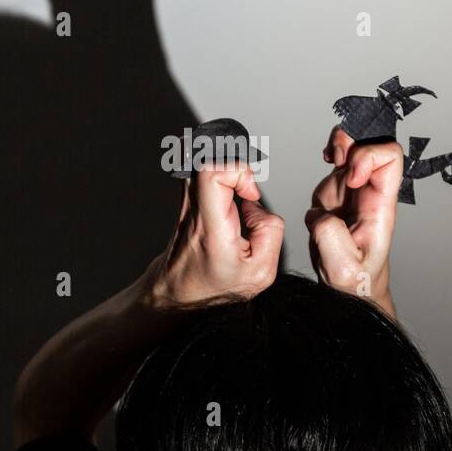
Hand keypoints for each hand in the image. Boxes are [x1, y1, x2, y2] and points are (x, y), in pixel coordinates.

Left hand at [147, 162, 283, 307]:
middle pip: (206, 159)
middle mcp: (194, 209)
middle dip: (236, 166)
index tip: (250, 193)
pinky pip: (203, 172)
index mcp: (211, 227)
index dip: (238, 171)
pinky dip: (222, 176)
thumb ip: (271, 231)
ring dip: (229, 171)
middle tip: (245, 191)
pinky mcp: (187, 198)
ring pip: (203, 161)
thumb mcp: (260, 272)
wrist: (180, 291)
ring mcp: (186, 201)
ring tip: (240, 194)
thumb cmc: (214, 285)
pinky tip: (230, 195)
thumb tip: (256, 204)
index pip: (211, 173)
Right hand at [305, 127, 403, 316]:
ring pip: (353, 146)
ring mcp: (353, 189)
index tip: (350, 178)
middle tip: (335, 157)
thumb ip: (329, 238)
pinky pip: (337, 158)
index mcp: (381, 205)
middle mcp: (370, 191)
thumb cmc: (356, 280)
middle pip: (371, 143)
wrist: (351, 287)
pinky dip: (329, 151)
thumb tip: (319, 213)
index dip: (368, 158)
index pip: (390, 159)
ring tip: (329, 159)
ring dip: (338, 145)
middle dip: (351, 142)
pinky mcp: (336, 191)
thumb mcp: (342, 269)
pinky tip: (325, 160)